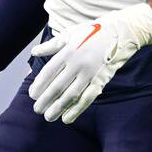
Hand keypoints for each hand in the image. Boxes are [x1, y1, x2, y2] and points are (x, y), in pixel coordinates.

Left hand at [28, 3, 151, 123]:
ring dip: (58, 107)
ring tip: (48, 117)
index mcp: (68, 51)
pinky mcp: (101, 80)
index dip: (39, 84)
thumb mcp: (69, 34)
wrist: (119, 33)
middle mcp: (78, 63)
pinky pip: (87, 98)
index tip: (32, 95)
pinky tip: (67, 118)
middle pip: (58, 85)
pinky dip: (77, 109)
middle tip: (37, 110)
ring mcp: (90, 73)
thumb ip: (51, 45)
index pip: (49, 71)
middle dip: (45, 100)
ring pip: (71, 94)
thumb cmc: (91, 33)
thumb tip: (33, 52)